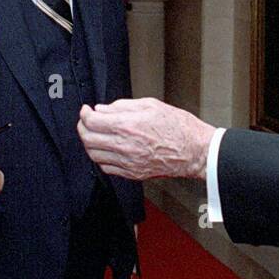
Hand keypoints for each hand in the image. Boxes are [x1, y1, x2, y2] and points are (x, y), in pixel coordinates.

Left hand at [77, 98, 215, 181]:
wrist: (195, 151)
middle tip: (86, 121)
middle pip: (88, 139)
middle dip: (82, 128)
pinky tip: (107, 150)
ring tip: (95, 135)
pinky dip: (101, 158)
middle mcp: (125, 146)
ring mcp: (128, 162)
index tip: (86, 110)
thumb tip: (103, 109)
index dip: (84, 114)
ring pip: (94, 156)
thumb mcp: (151, 105)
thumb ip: (123, 106)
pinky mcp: (133, 173)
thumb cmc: (178, 127)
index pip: (92, 121)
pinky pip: (107, 168)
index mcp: (128, 126)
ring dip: (90, 144)